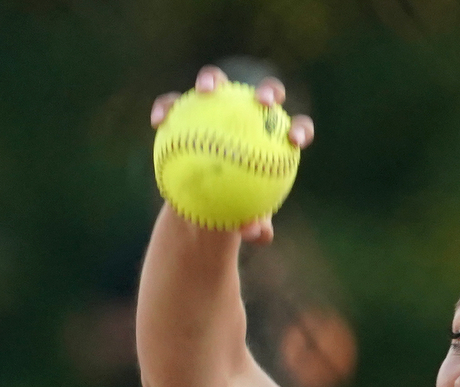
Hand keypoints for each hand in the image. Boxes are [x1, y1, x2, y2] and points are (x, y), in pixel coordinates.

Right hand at [149, 65, 314, 243]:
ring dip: (212, 80)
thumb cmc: (234, 211)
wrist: (204, 204)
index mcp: (276, 139)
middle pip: (266, 94)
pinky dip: (167, 108)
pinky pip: (174, 105)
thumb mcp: (246, 223)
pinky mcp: (186, 111)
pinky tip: (159, 121)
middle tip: (263, 103)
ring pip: (218, 84)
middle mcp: (251, 115)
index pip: (295, 129)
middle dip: (268, 91)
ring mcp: (218, 107)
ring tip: (206, 92)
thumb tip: (256, 233)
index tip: (295, 141)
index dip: (300, 129)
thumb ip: (257, 227)